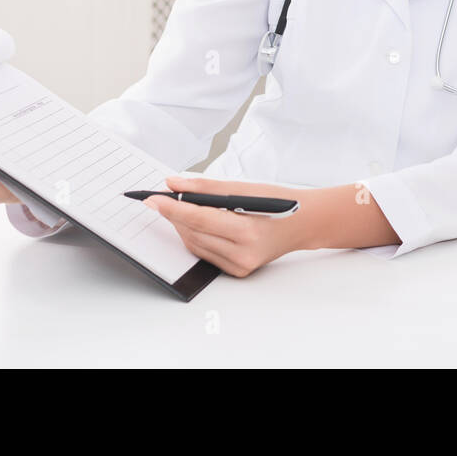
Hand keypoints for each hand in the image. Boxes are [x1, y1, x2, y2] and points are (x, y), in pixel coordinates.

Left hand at [144, 175, 315, 277]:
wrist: (303, 224)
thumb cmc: (278, 202)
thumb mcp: (246, 188)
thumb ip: (206, 188)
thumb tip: (174, 184)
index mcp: (247, 231)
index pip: (199, 219)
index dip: (172, 208)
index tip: (152, 199)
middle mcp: (243, 254)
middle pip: (194, 233)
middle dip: (175, 215)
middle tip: (163, 198)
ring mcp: (240, 266)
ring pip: (195, 245)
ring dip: (183, 226)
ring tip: (180, 208)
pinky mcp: (237, 271)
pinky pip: (205, 253)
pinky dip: (196, 236)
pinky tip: (197, 223)